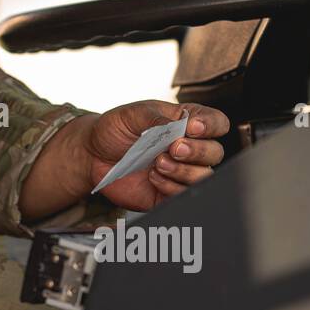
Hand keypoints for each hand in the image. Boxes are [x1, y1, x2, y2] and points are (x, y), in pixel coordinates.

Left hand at [83, 101, 229, 210]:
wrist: (92, 155)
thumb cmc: (114, 130)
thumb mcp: (132, 114)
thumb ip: (157, 118)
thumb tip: (178, 126)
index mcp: (185, 122)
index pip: (217, 123)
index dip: (211, 125)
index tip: (192, 127)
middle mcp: (188, 147)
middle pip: (215, 152)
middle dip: (197, 151)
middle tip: (174, 148)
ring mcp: (181, 171)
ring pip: (204, 176)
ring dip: (183, 171)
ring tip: (158, 163)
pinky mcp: (169, 192)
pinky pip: (183, 195)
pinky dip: (170, 187)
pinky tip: (153, 177)